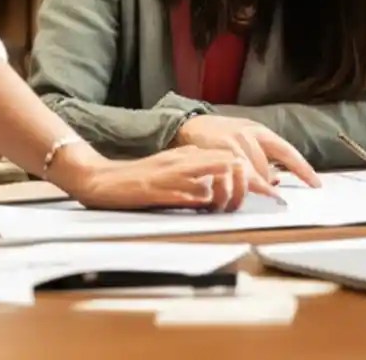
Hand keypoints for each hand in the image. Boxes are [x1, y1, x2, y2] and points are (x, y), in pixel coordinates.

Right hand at [64, 145, 281, 212]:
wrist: (100, 180)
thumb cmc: (135, 179)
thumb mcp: (169, 171)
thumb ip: (193, 175)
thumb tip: (217, 187)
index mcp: (187, 155)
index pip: (229, 156)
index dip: (251, 173)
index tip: (266, 190)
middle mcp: (183, 161)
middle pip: (228, 163)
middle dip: (247, 184)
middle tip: (249, 202)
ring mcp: (170, 175)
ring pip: (212, 176)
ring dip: (228, 194)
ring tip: (230, 208)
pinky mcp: (157, 191)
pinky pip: (187, 194)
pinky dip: (203, 202)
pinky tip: (207, 210)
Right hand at [174, 115, 321, 187]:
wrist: (192, 124)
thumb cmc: (223, 134)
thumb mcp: (246, 138)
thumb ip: (262, 156)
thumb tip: (276, 180)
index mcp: (260, 131)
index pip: (287, 152)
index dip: (302, 169)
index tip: (315, 184)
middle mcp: (248, 135)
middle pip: (266, 168)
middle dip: (266, 184)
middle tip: (270, 197)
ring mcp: (232, 144)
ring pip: (250, 174)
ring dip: (250, 188)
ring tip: (246, 196)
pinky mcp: (217, 153)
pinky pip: (233, 176)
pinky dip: (236, 186)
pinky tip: (233, 192)